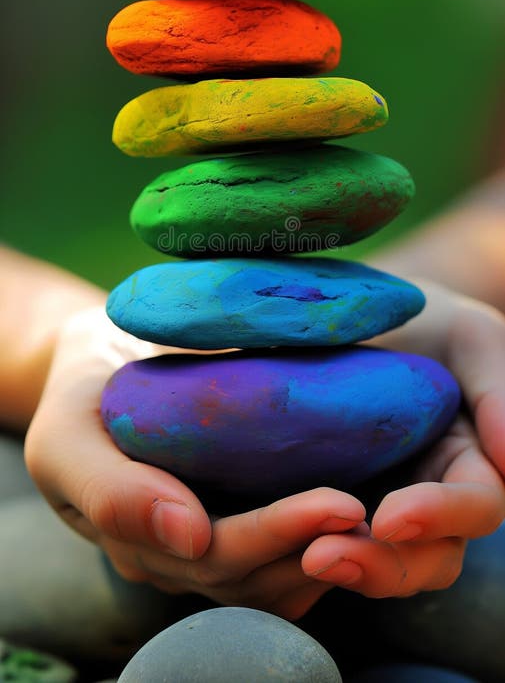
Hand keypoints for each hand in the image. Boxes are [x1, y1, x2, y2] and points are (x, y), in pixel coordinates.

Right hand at [24, 306, 365, 618]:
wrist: (97, 359)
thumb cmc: (82, 392)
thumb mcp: (67, 437)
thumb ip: (110, 493)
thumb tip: (188, 536)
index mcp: (138, 541)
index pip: (217, 558)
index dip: (279, 536)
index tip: (339, 505)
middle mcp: (177, 554)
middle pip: (255, 576)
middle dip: (314, 546)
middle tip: (370, 508)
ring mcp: (205, 537)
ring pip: (274, 576)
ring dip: (327, 554)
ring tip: (378, 520)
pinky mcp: (233, 510)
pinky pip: (281, 548)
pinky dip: (321, 539)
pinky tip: (360, 512)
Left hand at [301, 280, 504, 596]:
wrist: (367, 310)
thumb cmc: (430, 319)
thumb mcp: (470, 336)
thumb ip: (498, 390)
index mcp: (472, 465)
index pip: (475, 508)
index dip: (438, 518)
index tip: (390, 517)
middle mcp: (430, 498)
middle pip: (427, 560)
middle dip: (383, 567)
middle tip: (323, 556)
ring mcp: (378, 503)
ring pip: (376, 562)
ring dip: (344, 567)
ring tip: (300, 556)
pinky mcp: (327, 500)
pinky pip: (322, 536)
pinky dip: (303, 544)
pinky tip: (272, 541)